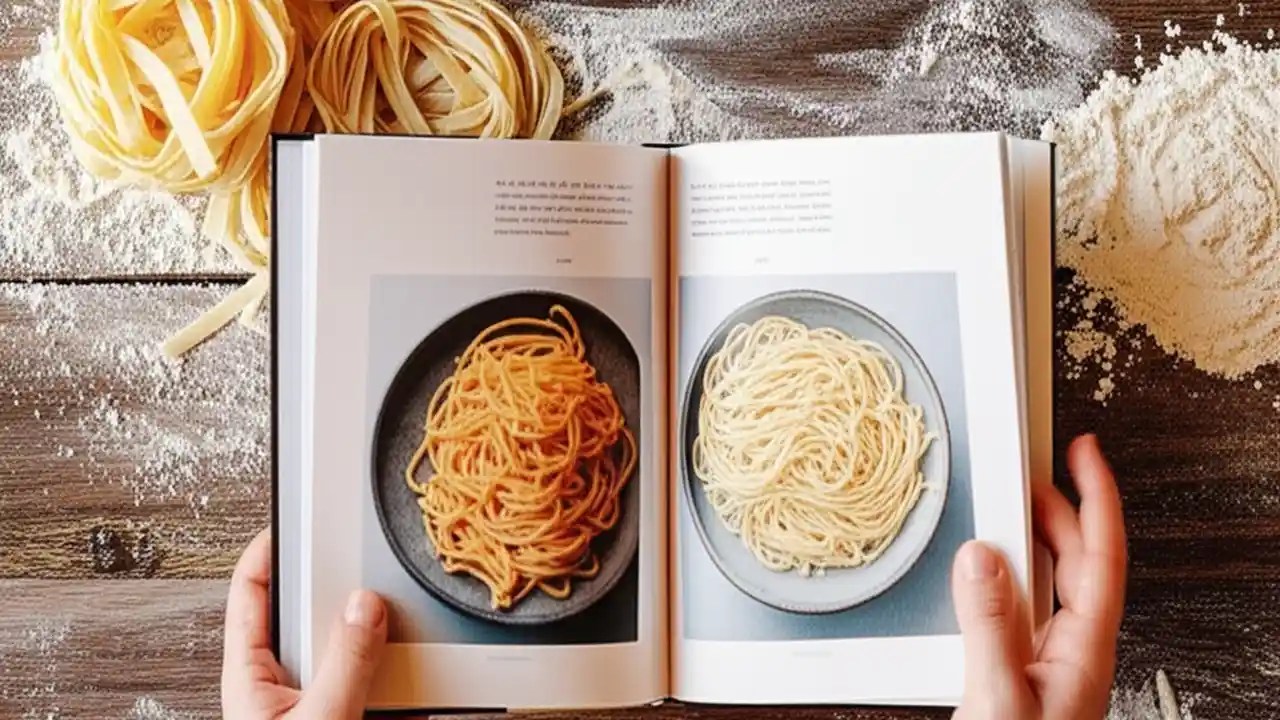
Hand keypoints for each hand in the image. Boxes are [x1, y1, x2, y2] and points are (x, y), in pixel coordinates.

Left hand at [222, 529, 388, 718]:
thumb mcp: (321, 717)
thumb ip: (346, 663)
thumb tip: (364, 607)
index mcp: (250, 676)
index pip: (250, 591)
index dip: (270, 550)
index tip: (299, 521)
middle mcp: (281, 684)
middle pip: (309, 614)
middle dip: (341, 596)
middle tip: (367, 575)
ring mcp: (316, 700)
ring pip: (348, 648)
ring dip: (376, 642)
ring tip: (399, 638)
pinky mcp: (348, 714)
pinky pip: (376, 684)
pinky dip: (397, 675)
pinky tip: (412, 677)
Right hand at [951, 434, 1126, 719]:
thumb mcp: (997, 699)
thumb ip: (990, 628)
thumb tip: (982, 557)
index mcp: (1082, 654)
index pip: (1102, 558)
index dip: (1098, 498)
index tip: (1085, 453)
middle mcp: (1069, 654)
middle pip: (1078, 564)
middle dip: (1059, 510)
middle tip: (1030, 472)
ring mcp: (1042, 666)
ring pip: (1047, 585)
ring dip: (1029, 542)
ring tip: (1003, 511)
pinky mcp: (1012, 677)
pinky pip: (1016, 610)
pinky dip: (1000, 578)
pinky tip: (977, 576)